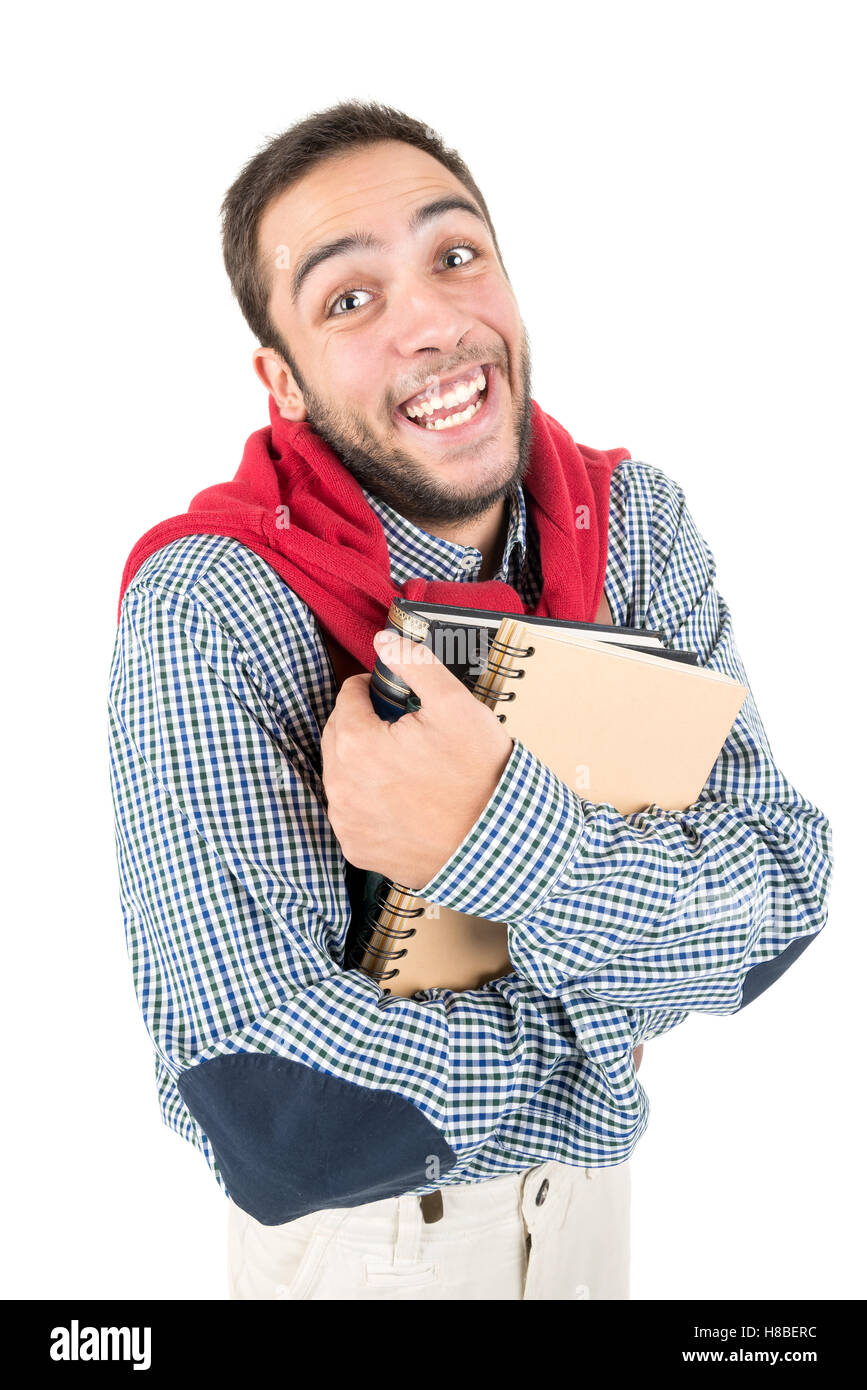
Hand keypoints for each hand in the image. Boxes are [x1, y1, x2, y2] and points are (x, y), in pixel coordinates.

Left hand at [320, 631, 514, 890]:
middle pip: (339, 736)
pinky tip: (401, 799)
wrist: (499, 842)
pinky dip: (368, 801)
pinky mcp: (358, 849)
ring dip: (363, 762)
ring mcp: (348, 823)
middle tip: (404, 730)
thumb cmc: (479, 775)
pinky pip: (352, 813)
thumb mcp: (455, 705)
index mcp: (356, 744)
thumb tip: (384, 640)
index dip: (373, 691)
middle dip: (364, 725)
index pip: (347, 698)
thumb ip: (415, 664)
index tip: (397, 699)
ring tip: (405, 765)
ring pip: (342, 775)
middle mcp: (341, 787)